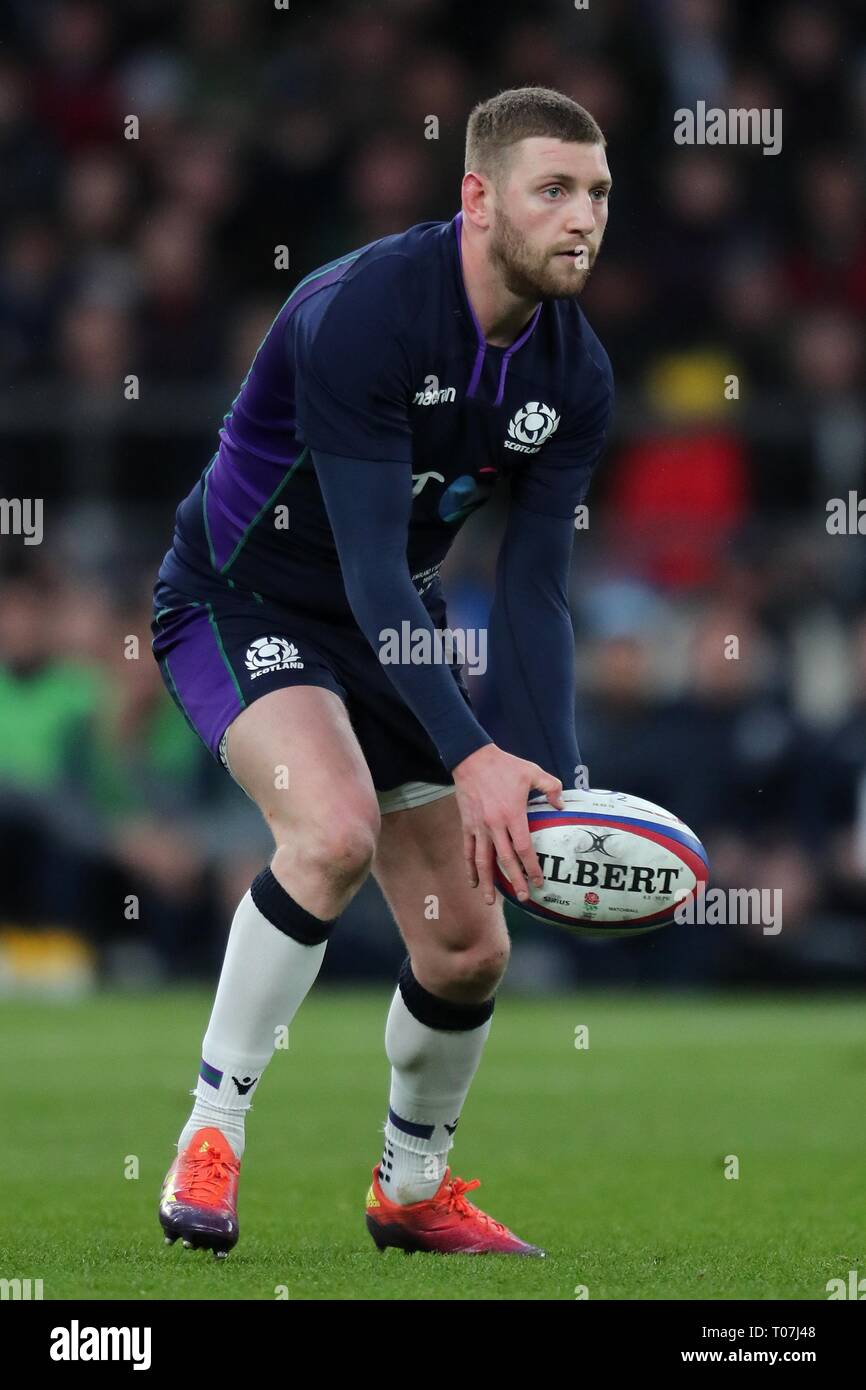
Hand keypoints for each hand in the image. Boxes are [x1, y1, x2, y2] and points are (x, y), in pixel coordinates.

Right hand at [452, 744, 563, 905]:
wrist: (471, 758)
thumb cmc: (504, 765)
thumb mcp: (532, 772)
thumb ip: (551, 787)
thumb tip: (561, 805)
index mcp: (512, 815)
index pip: (524, 848)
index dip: (532, 867)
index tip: (539, 881)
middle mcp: (494, 825)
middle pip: (505, 860)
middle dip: (515, 881)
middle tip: (523, 898)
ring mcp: (479, 827)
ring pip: (483, 861)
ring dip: (487, 882)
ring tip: (489, 902)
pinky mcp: (467, 824)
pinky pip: (468, 850)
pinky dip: (469, 867)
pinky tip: (473, 882)